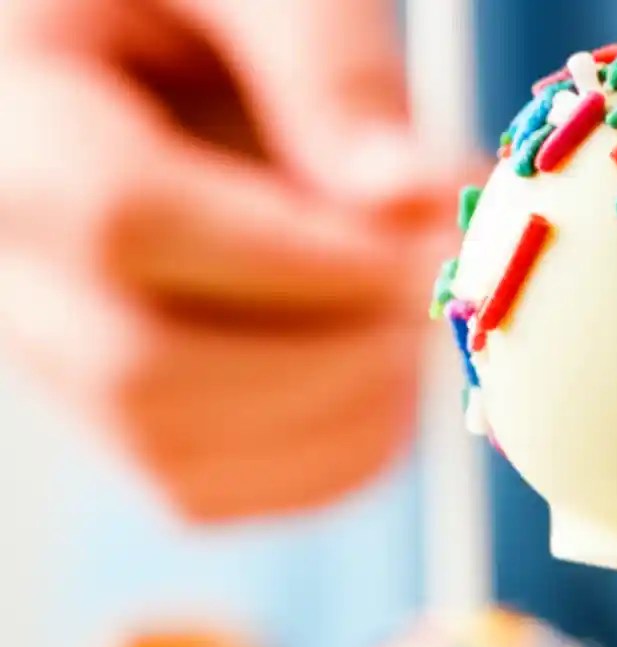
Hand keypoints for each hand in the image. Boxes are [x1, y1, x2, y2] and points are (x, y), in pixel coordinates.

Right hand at [0, 0, 467, 520]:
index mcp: (20, 123)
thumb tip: (424, 202)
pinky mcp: (121, 408)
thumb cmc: (203, 4)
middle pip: (148, 368)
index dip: (305, 261)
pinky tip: (384, 382)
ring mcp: (60, 350)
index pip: (128, 221)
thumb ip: (331, 74)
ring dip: (336, 418)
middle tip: (436, 300)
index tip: (428, 254)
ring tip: (413, 331)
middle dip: (332, 354)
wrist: (160, 51)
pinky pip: (209, 489)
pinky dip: (322, 462)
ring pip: (179, 455)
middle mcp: (14, 261)